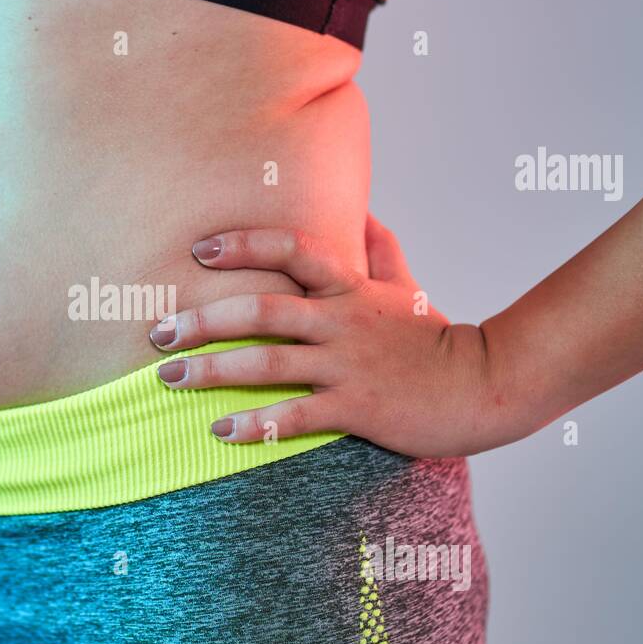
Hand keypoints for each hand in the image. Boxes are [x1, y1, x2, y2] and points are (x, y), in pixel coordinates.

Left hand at [148, 217, 525, 457]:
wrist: (485, 385)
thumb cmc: (436, 338)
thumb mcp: (406, 287)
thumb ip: (379, 250)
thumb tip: (364, 212)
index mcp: (350, 288)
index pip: (290, 251)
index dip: (242, 246)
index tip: (196, 251)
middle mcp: (341, 321)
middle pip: (261, 311)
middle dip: (202, 320)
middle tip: (157, 332)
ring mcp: (347, 366)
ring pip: (268, 364)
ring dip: (212, 371)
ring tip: (169, 378)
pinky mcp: (356, 410)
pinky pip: (295, 417)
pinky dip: (255, 424)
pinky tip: (219, 431)